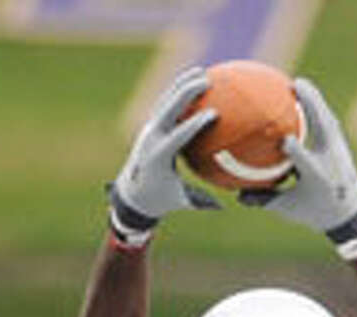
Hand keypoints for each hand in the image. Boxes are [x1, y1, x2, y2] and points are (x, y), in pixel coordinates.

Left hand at [108, 66, 219, 241]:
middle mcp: (152, 137)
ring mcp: (150, 128)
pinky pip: (166, 102)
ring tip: (202, 72)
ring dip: (182, 84)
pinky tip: (193, 80)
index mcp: (159, 157)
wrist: (132, 193)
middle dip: (186, 93)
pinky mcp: (151, 124)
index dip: (195, 124)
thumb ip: (200, 201)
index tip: (214, 113)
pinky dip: (179, 90)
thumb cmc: (160, 199)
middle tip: (207, 81)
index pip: (178, 136)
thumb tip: (224, 205)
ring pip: (166, 100)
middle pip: (169, 108)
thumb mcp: (180, 200)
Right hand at [242, 78, 356, 259]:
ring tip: (298, 83)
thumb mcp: (288, 208)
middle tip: (295, 86)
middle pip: (323, 127)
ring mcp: (338, 148)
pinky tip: (304, 93)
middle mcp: (330, 159)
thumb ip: (264, 199)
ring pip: (326, 117)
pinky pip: (327, 118)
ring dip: (314, 98)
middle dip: (313, 107)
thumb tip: (237, 195)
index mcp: (317, 177)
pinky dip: (316, 104)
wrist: (348, 209)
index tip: (285, 140)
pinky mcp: (340, 142)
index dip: (296, 150)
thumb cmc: (313, 210)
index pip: (305, 161)